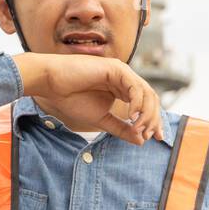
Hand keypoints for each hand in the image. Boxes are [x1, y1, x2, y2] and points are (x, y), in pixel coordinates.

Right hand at [12, 52, 163, 144]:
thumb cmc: (71, 98)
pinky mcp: (117, 69)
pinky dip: (137, 102)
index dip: (153, 121)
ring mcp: (123, 73)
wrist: (53, 84)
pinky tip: (132, 116)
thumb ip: (121, 128)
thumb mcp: (101, 120)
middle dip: (153, 118)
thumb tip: (141, 140)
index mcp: (122, 90)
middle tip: (149, 135)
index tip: (155, 138)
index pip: (146, 105)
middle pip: (151, 99)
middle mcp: (126, 80)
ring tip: (139, 128)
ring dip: (146, 113)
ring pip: (147, 92)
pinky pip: (135, 87)